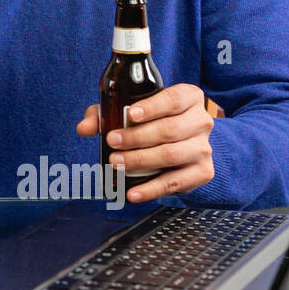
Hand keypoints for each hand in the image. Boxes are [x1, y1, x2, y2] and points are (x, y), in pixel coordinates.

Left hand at [76, 83, 214, 202]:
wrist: (185, 142)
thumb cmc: (155, 120)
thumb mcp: (130, 109)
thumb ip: (106, 113)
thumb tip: (84, 128)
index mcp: (189, 97)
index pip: (174, 99)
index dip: (152, 107)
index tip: (131, 114)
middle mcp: (201, 121)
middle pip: (169, 129)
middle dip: (137, 137)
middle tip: (112, 142)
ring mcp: (204, 148)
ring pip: (172, 155)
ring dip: (140, 161)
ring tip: (117, 163)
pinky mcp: (203, 172)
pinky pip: (176, 183)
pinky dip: (151, 189)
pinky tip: (132, 192)